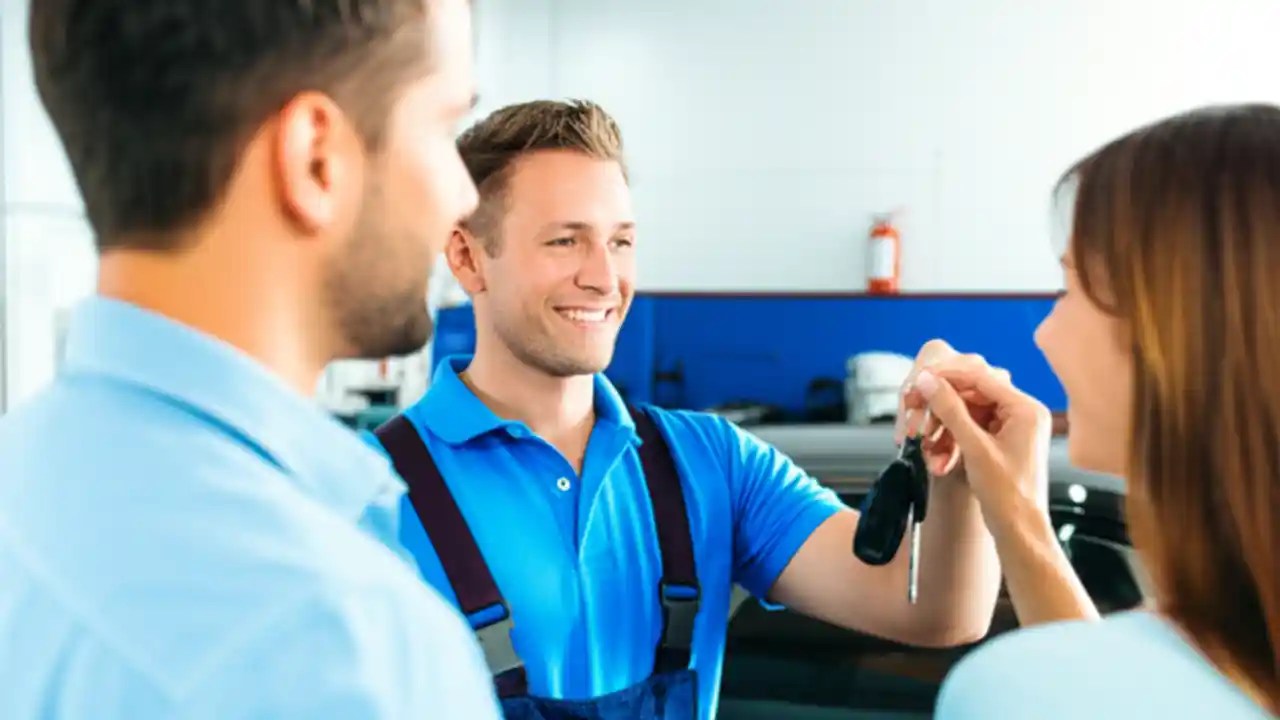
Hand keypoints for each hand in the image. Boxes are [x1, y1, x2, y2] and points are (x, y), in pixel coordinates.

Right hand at [903, 358, 1051, 530]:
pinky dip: (951, 435)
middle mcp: (1023, 413)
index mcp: (1026, 409)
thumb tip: (929, 381)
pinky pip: (971, 427)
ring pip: (968, 411)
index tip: (920, 380)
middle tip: (914, 406)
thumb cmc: (1008, 496)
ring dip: (943, 422)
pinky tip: (935, 447)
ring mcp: (1013, 427)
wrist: (1019, 531)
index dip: (946, 376)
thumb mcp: (974, 448)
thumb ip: (950, 410)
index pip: (980, 377)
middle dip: (941, 403)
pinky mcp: (1002, 441)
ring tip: (923, 435)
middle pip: (973, 393)